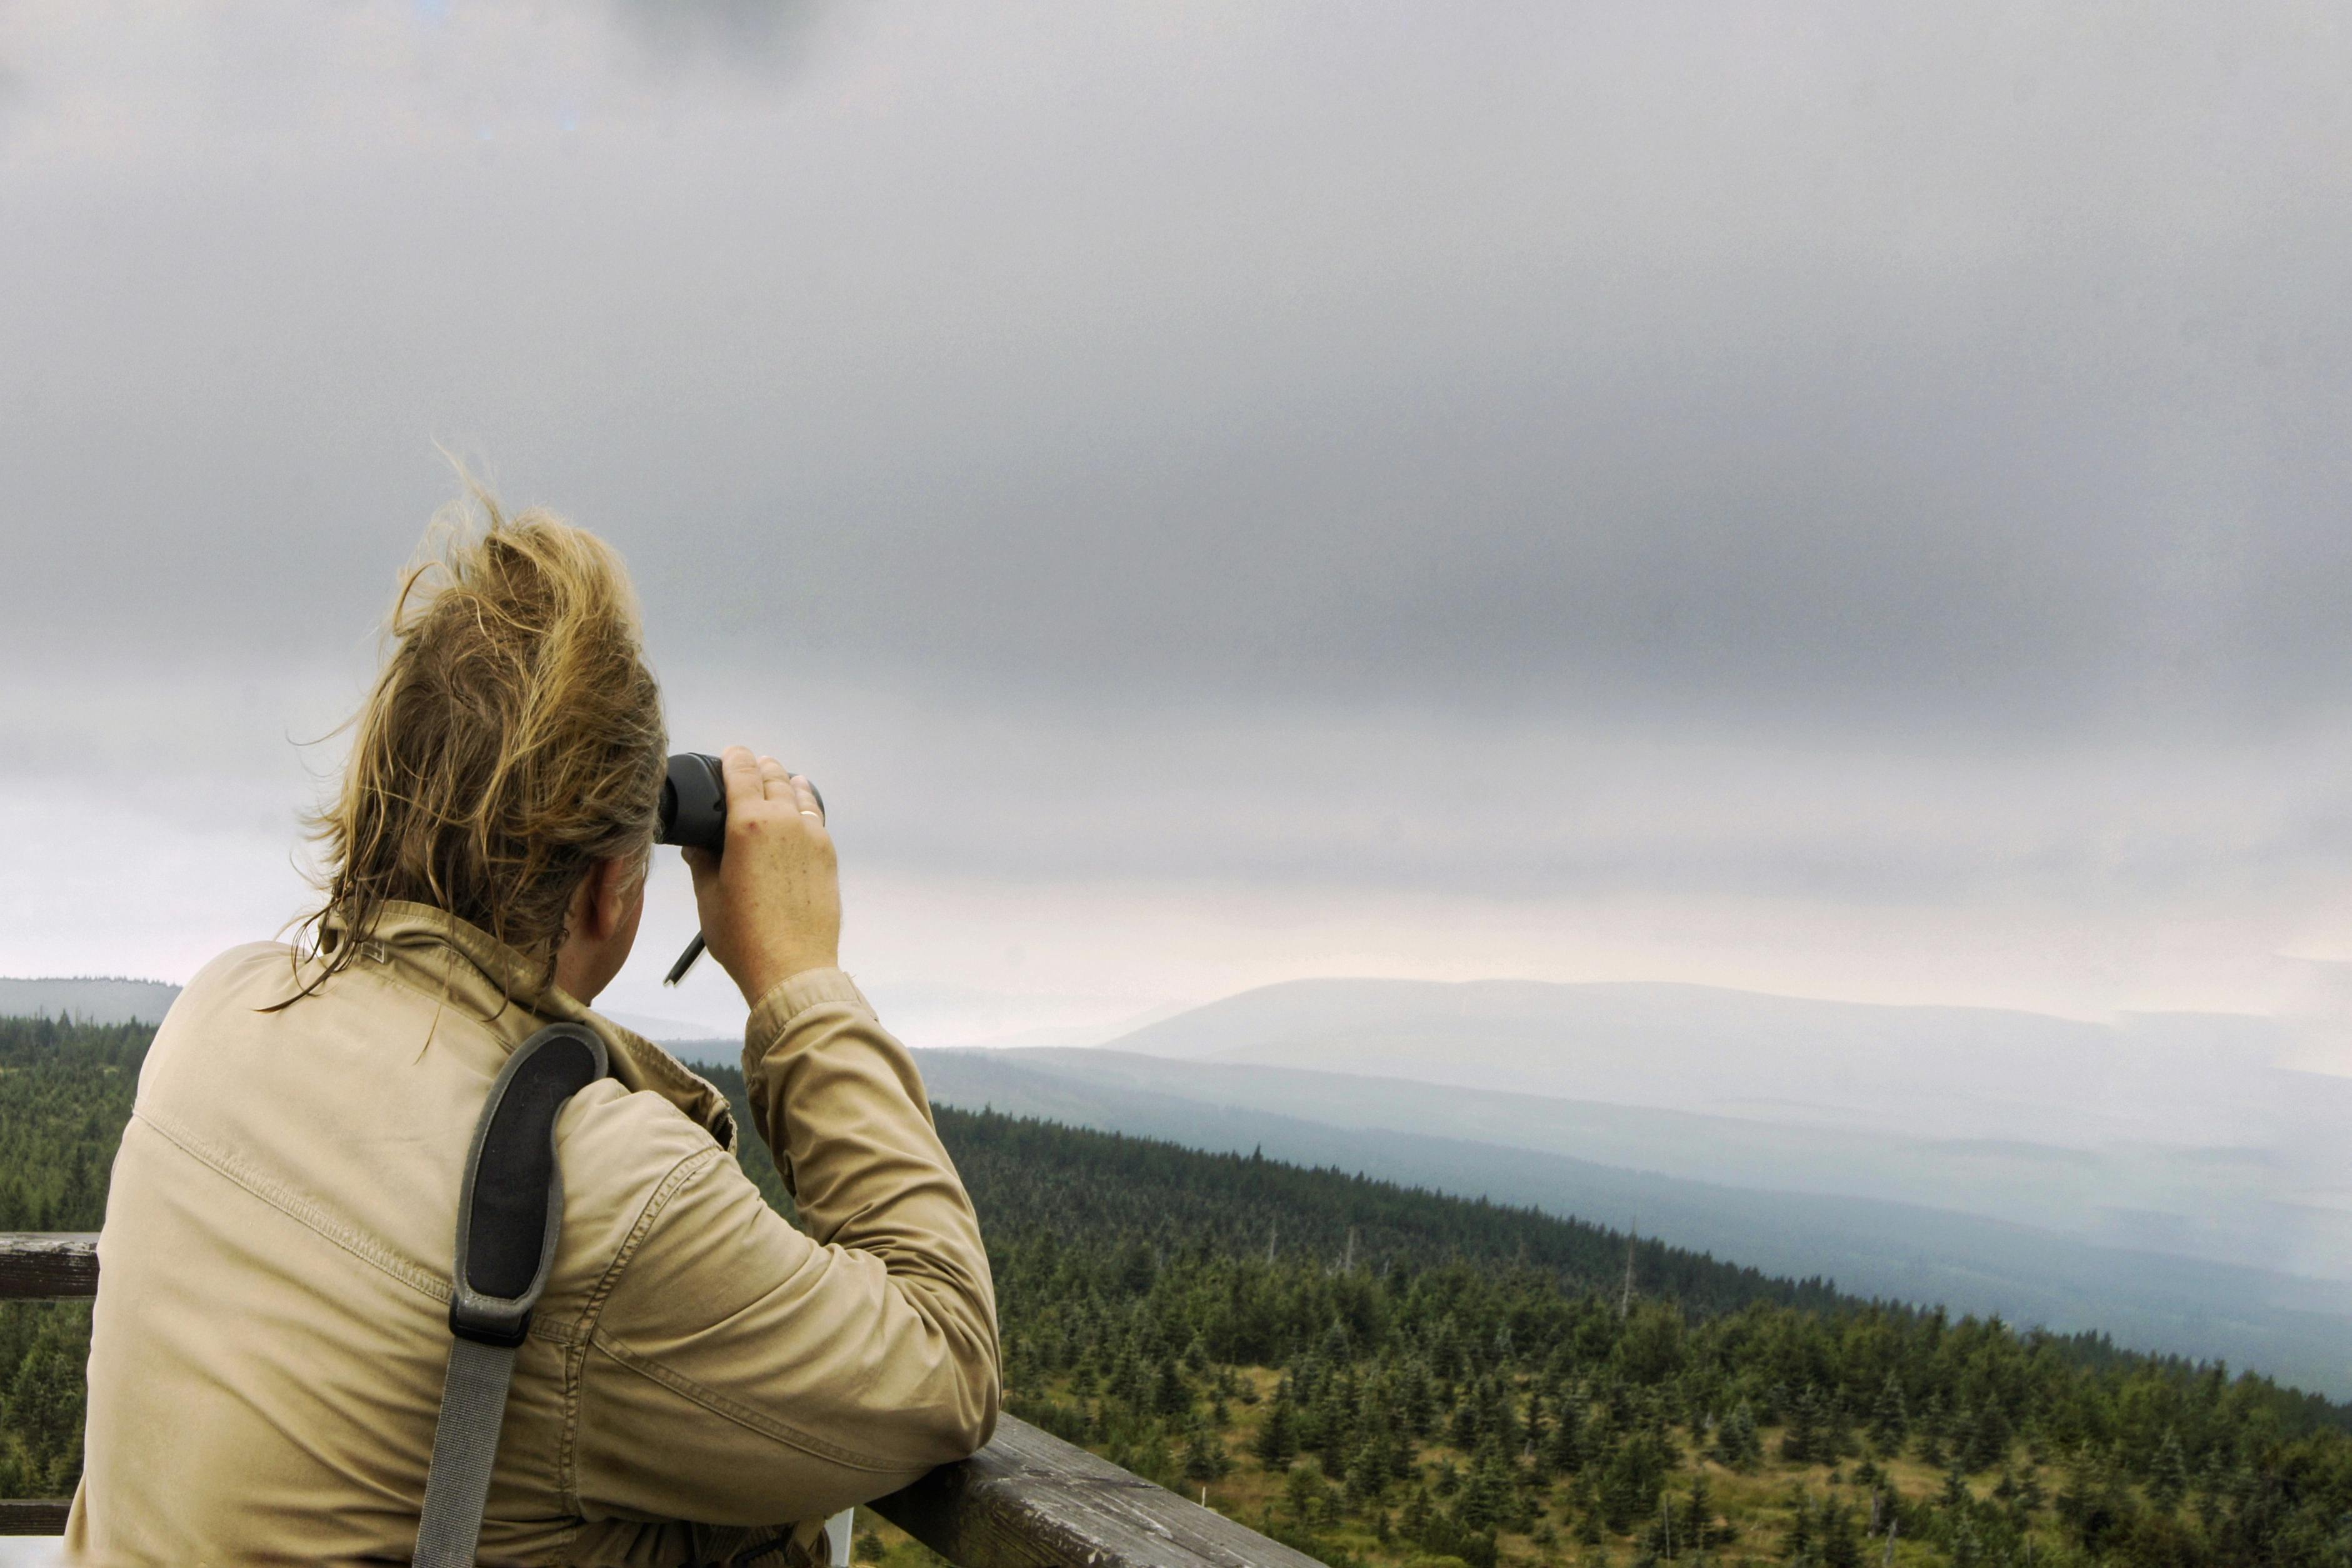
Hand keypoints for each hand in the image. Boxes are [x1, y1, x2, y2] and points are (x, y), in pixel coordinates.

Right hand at [682, 746, 840, 1006]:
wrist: (791, 967)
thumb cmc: (744, 937)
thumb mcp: (708, 896)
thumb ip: (702, 861)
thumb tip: (697, 845)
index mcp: (748, 825)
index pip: (742, 773)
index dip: (734, 758)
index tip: (731, 753)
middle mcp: (784, 822)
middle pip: (774, 778)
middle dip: (761, 768)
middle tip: (753, 764)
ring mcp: (812, 837)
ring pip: (800, 794)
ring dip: (786, 783)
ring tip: (780, 778)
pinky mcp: (828, 855)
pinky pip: (816, 818)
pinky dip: (806, 807)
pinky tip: (802, 810)